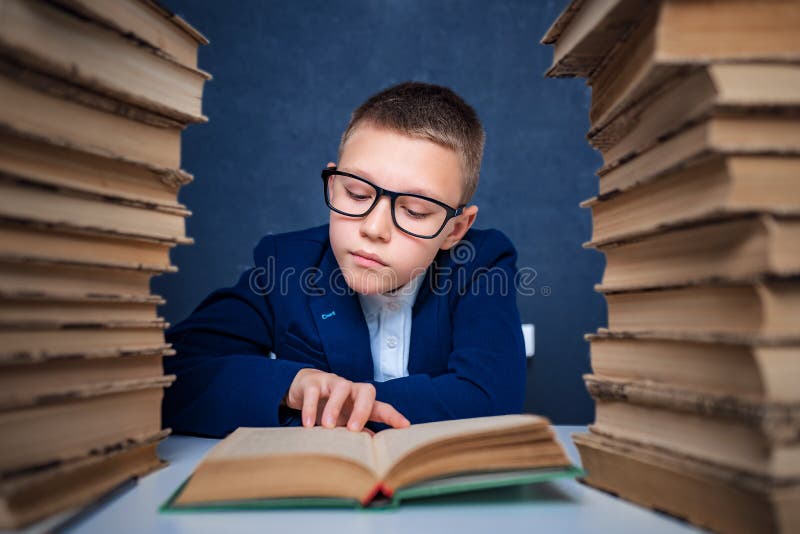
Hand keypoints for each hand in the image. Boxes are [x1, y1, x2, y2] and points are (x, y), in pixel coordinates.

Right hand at [284, 369, 409, 431]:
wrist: (305, 387)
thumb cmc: (331, 407)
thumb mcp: (345, 421)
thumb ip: (359, 433)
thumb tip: (375, 453)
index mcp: (362, 401)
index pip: (381, 407)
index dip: (393, 416)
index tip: (405, 426)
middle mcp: (351, 390)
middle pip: (366, 391)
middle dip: (363, 409)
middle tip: (354, 429)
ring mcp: (333, 383)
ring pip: (341, 387)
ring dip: (335, 407)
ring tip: (328, 426)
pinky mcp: (313, 383)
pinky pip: (314, 391)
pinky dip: (310, 408)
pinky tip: (307, 424)